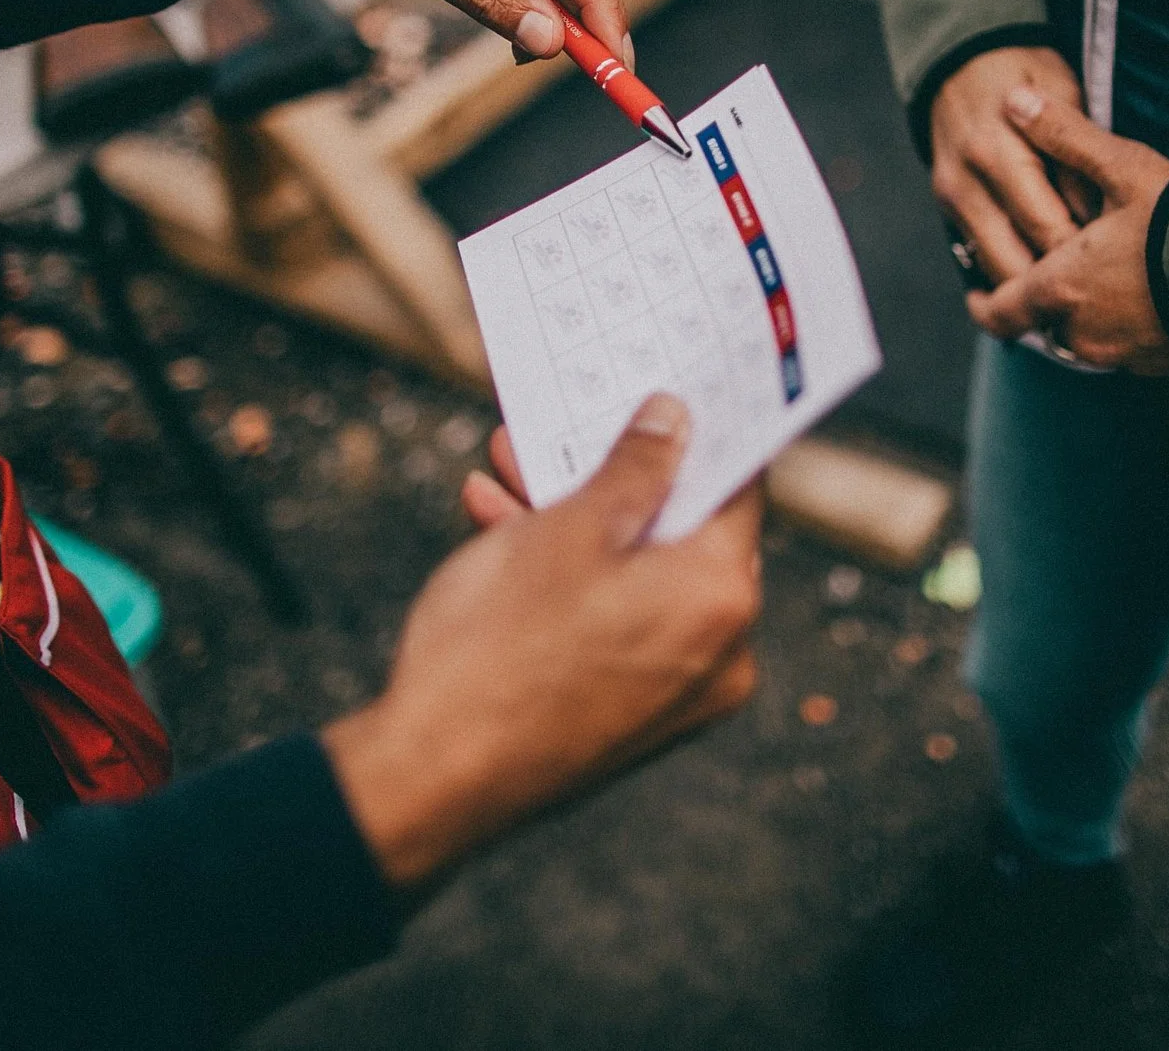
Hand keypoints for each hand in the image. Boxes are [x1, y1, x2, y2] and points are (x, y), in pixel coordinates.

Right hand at [320, 396, 761, 886]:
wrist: (430, 781)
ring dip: (575, 520)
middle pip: (681, 531)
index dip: (699, 431)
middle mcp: (722, 652)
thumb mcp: (568, 528)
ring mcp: (678, 694)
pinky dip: (569, 581)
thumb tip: (677, 420)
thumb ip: (635, 467)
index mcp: (723, 596)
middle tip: (558, 429)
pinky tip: (497, 529)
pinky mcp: (632, 718)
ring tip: (503, 470)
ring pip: (638, 575)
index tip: (668, 388)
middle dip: (611, 473)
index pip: (739, 487)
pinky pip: (616, 623)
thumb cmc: (497, 646)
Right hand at [928, 46, 1093, 286]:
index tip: (1123, 265)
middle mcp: (967, 182)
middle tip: (1104, 289)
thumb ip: (1079, 153)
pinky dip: (1013, 269)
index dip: (1087, 254)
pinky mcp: (946, 206)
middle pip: (1017, 262)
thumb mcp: (1064, 91)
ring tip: (1078, 288)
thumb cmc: (1023, 71)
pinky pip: (980, 255)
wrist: (957, 58)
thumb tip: (1099, 216)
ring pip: (995, 269)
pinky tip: (1046, 273)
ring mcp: (952, 197)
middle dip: (1060, 281)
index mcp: (998, 150)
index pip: (1049, 227)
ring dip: (1034, 284)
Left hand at [968, 87, 1168, 374]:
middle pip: (1045, 324)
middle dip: (1043, 301)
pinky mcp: (1162, 364)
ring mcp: (1125, 355)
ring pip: (1087, 339)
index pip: (1002, 311)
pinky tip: (1148, 295)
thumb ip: (1064, 136)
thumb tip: (1015, 100)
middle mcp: (1085, 333)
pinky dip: (1126, 325)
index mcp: (1061, 289)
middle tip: (1048, 274)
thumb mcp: (1123, 168)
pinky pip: (1128, 348)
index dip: (984, 304)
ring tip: (1103, 280)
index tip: (979, 295)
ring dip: (1086, 314)